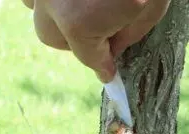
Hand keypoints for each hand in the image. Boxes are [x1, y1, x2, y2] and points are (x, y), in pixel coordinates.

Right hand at [22, 0, 170, 81]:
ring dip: (57, 13)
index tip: (109, 72)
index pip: (89, 57)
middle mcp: (50, 1)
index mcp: (79, 21)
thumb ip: (127, 33)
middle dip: (78, 40)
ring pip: (37, 9)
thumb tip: (113, 47)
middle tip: (103, 34)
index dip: (103, 65)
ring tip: (86, 5)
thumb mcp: (151, 8)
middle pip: (52, 36)